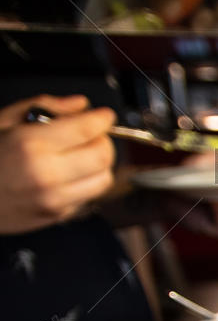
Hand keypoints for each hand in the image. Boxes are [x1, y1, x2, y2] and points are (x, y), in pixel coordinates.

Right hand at [0, 94, 115, 234]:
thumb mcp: (3, 120)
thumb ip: (45, 108)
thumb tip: (79, 105)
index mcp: (31, 144)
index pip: (88, 129)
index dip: (102, 119)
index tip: (104, 115)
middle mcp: (47, 174)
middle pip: (103, 156)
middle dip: (103, 141)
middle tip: (92, 135)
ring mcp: (54, 199)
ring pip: (103, 180)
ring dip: (99, 164)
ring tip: (80, 154)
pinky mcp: (57, 216)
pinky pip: (89, 196)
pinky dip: (86, 182)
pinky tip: (67, 174)